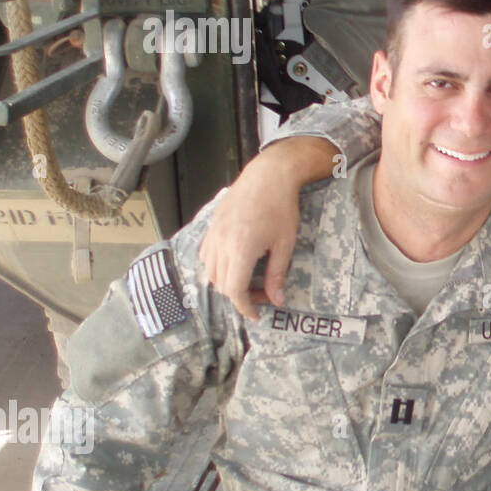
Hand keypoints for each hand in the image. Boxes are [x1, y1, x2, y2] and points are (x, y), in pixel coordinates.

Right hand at [198, 137, 338, 318]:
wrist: (268, 176)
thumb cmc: (280, 207)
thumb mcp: (285, 244)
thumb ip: (277, 275)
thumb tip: (276, 300)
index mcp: (239, 250)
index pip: (234, 291)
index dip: (245, 307)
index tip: (256, 314)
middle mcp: (220, 244)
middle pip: (221, 284)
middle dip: (240, 296)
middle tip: (262, 294)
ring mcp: (212, 235)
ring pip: (210, 272)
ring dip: (227, 282)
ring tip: (250, 279)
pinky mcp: (211, 227)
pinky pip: (205, 256)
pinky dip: (217, 267)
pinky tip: (235, 263)